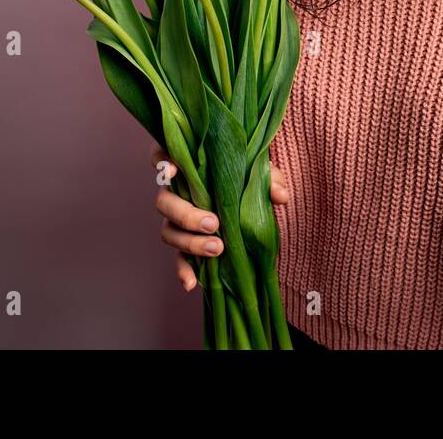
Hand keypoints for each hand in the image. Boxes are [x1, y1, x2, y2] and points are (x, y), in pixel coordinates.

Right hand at [151, 143, 291, 291]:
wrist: (251, 198)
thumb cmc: (250, 174)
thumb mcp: (261, 172)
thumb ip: (269, 178)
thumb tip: (279, 196)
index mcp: (191, 167)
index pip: (164, 158)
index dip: (162, 163)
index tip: (173, 170)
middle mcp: (177, 193)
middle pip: (165, 202)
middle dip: (186, 214)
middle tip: (214, 223)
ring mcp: (178, 220)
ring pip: (169, 231)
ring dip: (190, 242)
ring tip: (217, 249)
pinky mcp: (186, 242)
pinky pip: (178, 258)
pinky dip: (183, 270)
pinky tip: (192, 284)